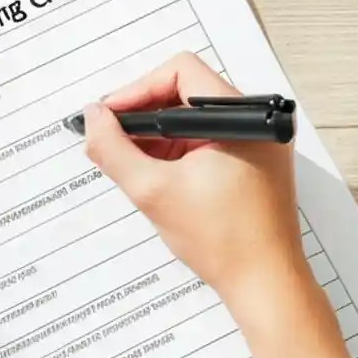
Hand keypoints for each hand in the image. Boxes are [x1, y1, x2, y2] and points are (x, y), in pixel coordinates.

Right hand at [81, 52, 306, 311]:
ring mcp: (257, 143)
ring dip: (158, 137)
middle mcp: (256, 122)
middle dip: (143, 117)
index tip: (110, 118)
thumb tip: (93, 119)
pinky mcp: (253, 163)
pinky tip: (155, 176)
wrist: (265, 285)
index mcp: (243, 116)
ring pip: (193, 120)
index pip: (180, 72)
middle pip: (185, 93)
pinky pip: (206, 141)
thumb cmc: (225, 243)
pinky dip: (177, 153)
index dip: (137, 91)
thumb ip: (114, 149)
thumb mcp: (153, 191)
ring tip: (131, 164)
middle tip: (112, 140)